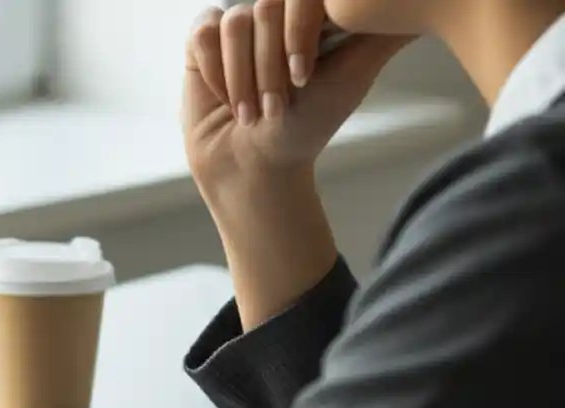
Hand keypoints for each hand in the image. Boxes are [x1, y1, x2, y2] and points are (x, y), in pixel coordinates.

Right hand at [183, 0, 412, 190]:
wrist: (254, 163)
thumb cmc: (307, 126)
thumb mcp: (353, 77)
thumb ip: (383, 35)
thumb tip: (434, 6)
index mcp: (309, 14)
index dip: (298, 38)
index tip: (304, 80)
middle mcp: (273, 12)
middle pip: (264, 8)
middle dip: (269, 66)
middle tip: (276, 105)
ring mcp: (236, 24)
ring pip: (234, 25)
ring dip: (242, 77)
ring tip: (251, 112)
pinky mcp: (201, 41)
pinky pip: (203, 36)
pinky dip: (217, 74)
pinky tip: (226, 99)